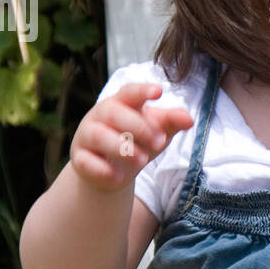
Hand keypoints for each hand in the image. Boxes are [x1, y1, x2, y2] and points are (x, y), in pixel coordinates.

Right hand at [70, 82, 193, 192]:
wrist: (112, 171)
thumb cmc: (137, 141)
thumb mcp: (156, 130)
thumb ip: (171, 122)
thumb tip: (189, 119)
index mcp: (121, 103)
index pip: (129, 92)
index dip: (142, 91)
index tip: (159, 91)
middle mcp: (100, 115)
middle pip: (115, 113)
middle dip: (139, 127)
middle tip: (160, 141)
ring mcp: (87, 136)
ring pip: (99, 136)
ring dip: (121, 147)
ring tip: (142, 160)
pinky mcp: (80, 159)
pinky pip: (86, 162)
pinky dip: (102, 170)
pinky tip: (119, 177)